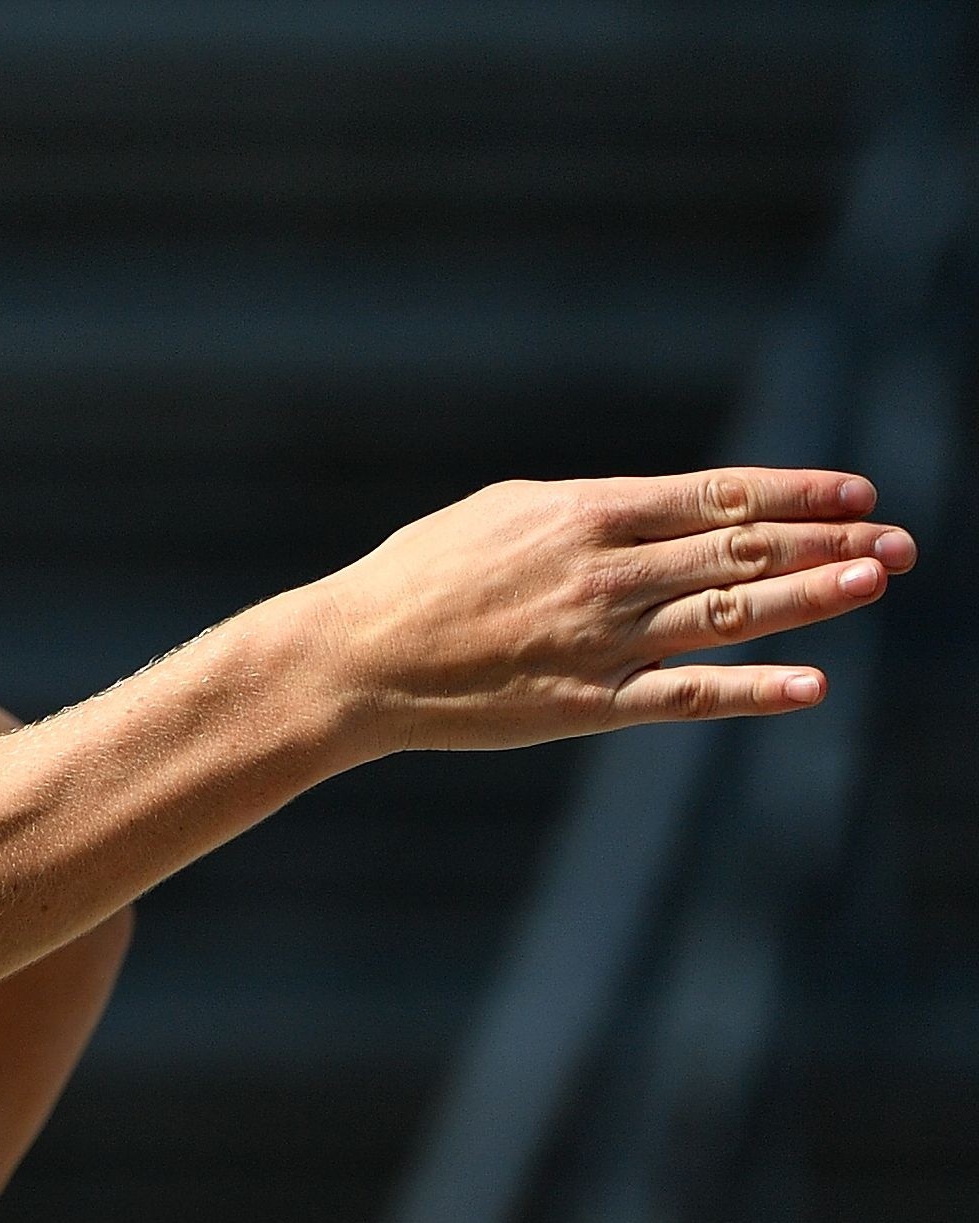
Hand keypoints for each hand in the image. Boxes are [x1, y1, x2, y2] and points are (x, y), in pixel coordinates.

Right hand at [299, 468, 913, 753]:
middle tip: (901, 541)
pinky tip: (812, 686)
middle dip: (829, 542)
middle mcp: (604, 571)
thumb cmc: (414, 579)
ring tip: (878, 581)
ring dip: (813, 598)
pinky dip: (753, 690)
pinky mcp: (583, 703)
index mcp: (586, 513)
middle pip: (741, 551)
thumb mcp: (500, 513)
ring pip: (729, 614)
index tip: (859, 492)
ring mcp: (598, 640)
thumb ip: (585, 509)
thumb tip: (657, 508)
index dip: (798, 493)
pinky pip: (684, 695)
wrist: (348, 660)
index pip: (719, 496)